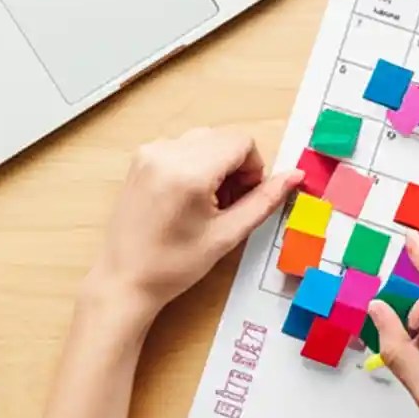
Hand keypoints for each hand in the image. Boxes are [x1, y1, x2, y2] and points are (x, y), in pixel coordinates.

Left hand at [88, 126, 302, 320]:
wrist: (124, 280)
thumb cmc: (173, 265)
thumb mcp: (227, 234)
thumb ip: (264, 200)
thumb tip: (294, 176)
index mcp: (188, 172)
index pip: (241, 142)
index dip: (254, 167)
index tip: (248, 195)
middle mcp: (166, 153)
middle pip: (224, 138)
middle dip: (237, 165)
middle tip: (231, 202)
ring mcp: (149, 153)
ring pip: (205, 140)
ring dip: (217, 163)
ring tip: (210, 202)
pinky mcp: (141, 158)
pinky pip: (183, 146)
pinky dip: (196, 163)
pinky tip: (192, 196)